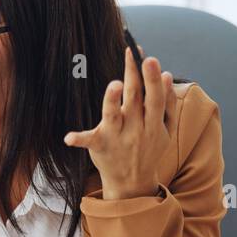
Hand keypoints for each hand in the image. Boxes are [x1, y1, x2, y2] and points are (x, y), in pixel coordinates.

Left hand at [64, 47, 174, 200]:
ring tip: (115, 85)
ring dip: (113, 100)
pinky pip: (88, 141)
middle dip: (136, 76)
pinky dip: (79, 139)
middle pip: (135, 98)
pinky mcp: (99, 146)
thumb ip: (168, 104)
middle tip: (134, 53)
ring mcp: (117, 137)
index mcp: (153, 123)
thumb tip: (168, 75)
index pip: (154, 96)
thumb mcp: (166, 131)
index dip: (152, 77)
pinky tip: (69, 138)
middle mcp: (136, 128)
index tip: (149, 58)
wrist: (133, 184)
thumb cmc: (149, 149)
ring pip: (114, 115)